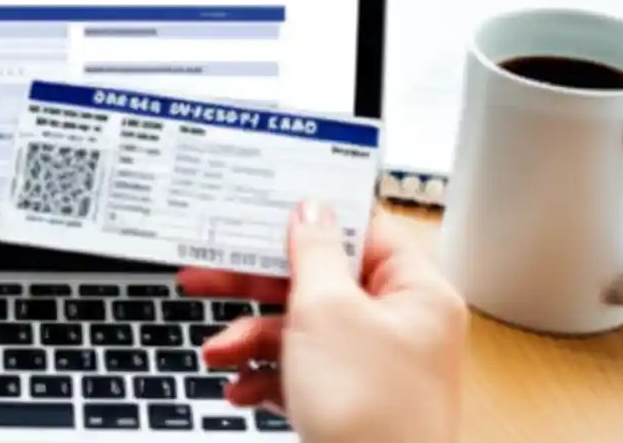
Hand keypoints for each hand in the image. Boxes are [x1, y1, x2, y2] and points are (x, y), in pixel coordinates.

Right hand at [178, 202, 466, 442]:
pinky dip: (264, 377)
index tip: (267, 212)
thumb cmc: (369, 413)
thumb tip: (310, 209)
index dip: (314, 219)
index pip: (363, 233)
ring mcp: (372, 370)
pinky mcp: (346, 405)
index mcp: (415, 295)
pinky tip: (239, 389)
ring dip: (251, 339)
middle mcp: (399, 328)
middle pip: (319, 283)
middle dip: (256, 288)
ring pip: (300, 331)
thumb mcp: (327, 311)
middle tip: (207, 275)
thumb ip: (313, 252)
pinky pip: (298, 373)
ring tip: (217, 354)